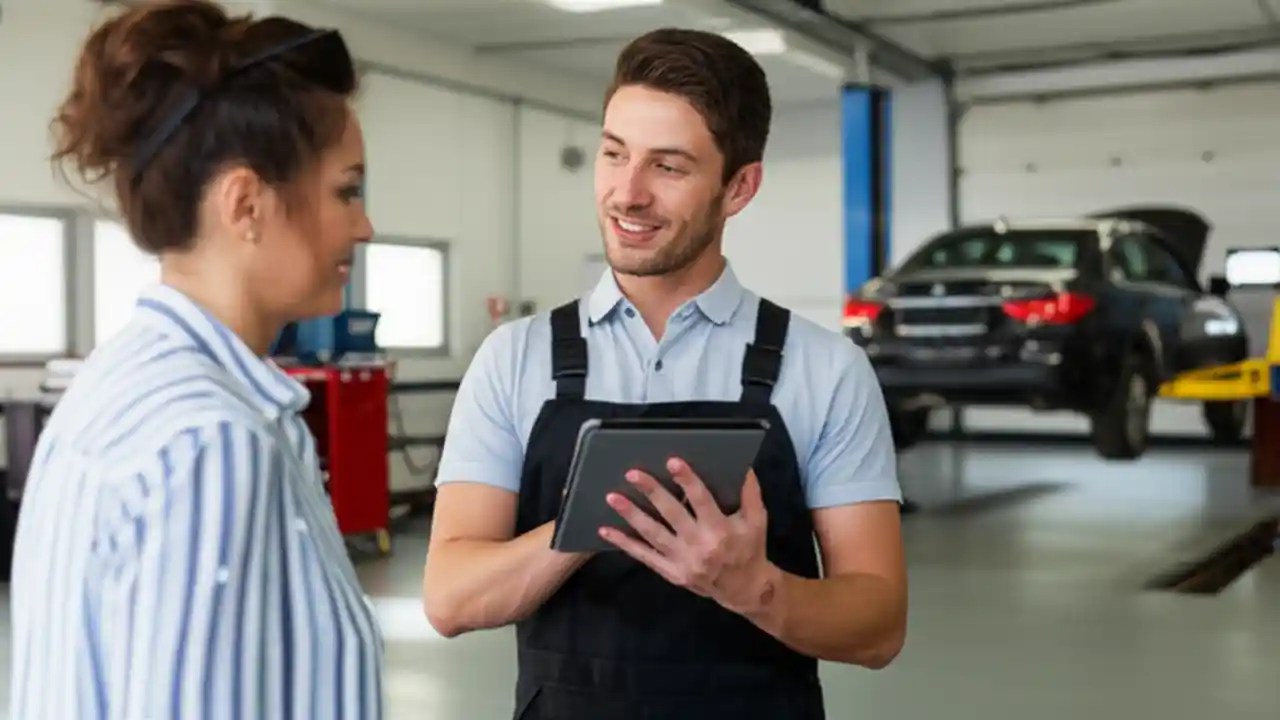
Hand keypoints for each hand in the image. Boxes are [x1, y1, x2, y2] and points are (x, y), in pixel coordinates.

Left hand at [599, 458, 779, 615]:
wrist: (743, 589)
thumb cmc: (750, 549)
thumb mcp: (757, 520)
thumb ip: (750, 493)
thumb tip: (743, 465)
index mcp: (721, 530)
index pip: (701, 501)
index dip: (687, 480)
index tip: (672, 461)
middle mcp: (699, 545)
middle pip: (672, 514)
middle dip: (652, 492)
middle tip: (632, 473)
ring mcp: (682, 561)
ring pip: (653, 534)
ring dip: (631, 515)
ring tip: (612, 497)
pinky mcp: (670, 572)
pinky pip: (644, 556)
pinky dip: (624, 544)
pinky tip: (606, 530)